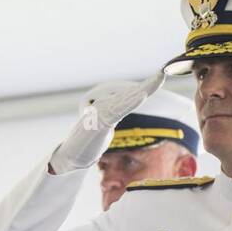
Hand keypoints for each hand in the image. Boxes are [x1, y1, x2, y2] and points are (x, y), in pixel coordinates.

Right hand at [49, 72, 164, 173]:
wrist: (68, 157)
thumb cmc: (86, 143)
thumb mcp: (104, 128)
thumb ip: (112, 116)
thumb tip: (121, 110)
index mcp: (110, 108)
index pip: (132, 96)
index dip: (147, 86)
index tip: (161, 75)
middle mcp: (104, 106)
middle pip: (131, 94)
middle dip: (149, 84)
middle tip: (163, 73)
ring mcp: (100, 113)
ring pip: (125, 100)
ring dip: (143, 90)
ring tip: (157, 79)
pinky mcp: (97, 123)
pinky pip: (117, 111)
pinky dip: (130, 103)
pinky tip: (141, 96)